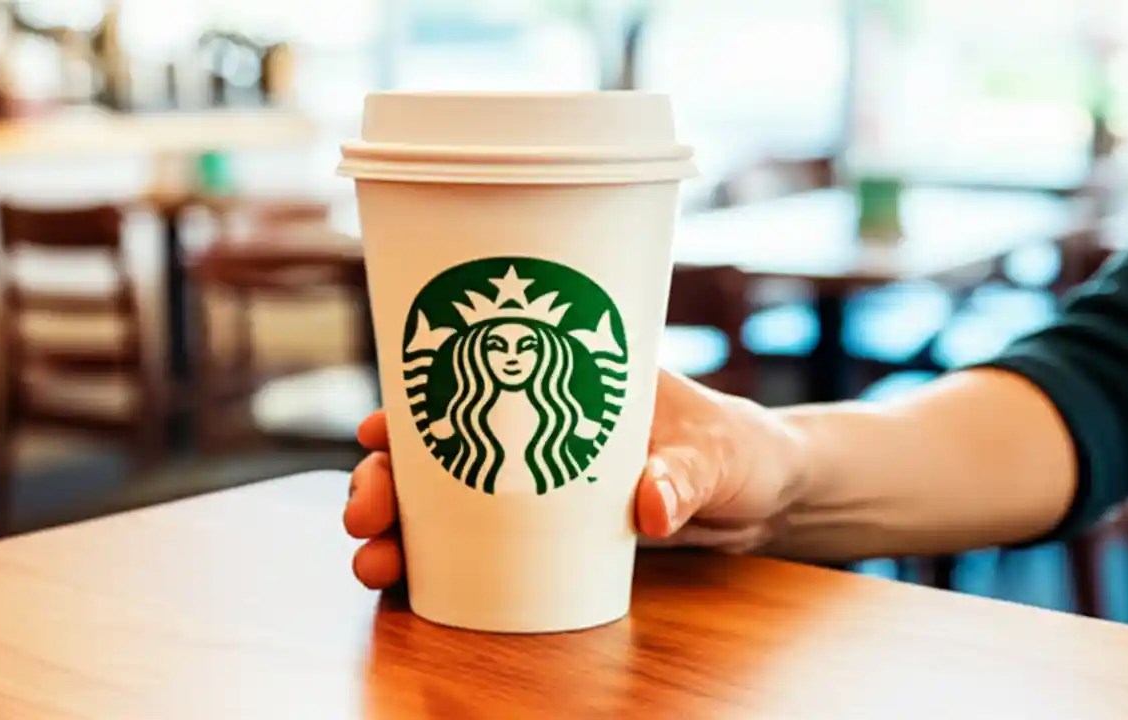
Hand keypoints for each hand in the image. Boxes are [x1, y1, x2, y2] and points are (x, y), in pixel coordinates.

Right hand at [343, 370, 809, 588]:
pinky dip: (432, 564)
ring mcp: (534, 486)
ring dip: (398, 530)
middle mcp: (533, 429)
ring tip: (375, 563)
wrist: (762, 498)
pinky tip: (405, 586)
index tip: (375, 432)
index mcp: (562, 383)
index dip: (412, 406)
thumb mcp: (719, 456)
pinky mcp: (545, 537)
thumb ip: (686, 476)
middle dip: (385, 481)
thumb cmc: (740, 450)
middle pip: (436, 451)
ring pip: (442, 503)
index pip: (472, 381)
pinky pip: (475, 547)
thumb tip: (649, 504)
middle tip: (364, 515)